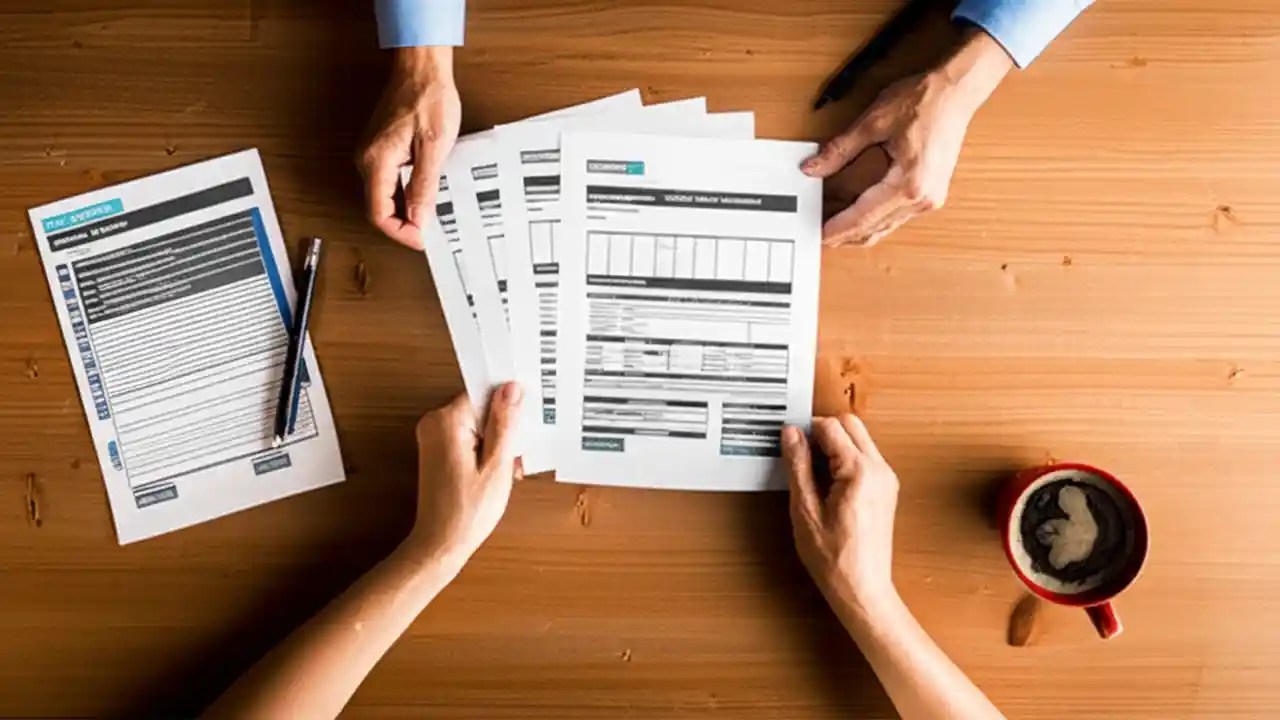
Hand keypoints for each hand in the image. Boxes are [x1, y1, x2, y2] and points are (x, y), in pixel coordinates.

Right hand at [357, 46, 461, 249]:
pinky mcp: (381, 148)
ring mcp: (372, 153)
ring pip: (384, 196)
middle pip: (380, 207)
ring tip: (431, 216)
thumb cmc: (428, 98)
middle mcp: (367, 160)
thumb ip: (424, 186)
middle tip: (430, 232)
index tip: (422, 241)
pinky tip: (424, 194)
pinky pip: (389, 180)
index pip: (379, 213)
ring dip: (405, 210)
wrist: (421, 67)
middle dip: (403, 225)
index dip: (400, 233)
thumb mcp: (434, 147)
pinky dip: (405, 193)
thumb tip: (418, 218)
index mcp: (377, 161)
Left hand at [406, 383, 522, 564]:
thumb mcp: (497, 466)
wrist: (441, 543)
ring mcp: (433, 436)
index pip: (485, 393)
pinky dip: (483, 451)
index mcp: (447, 421)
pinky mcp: (437, 449)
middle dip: (502, 430)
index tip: (518, 427)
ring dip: (495, 443)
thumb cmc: (466, 513)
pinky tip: (492, 473)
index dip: (507, 409)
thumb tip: (511, 389)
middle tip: (511, 457)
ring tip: (502, 471)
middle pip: (481, 408)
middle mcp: (434, 423)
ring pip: (477, 424)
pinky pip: (468, 437)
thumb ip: (504, 424)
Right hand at [783, 416, 899, 613]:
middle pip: (850, 425)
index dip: (806, 430)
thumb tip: (791, 435)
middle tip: (800, 453)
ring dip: (834, 445)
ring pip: (859, 438)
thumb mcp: (805, 510)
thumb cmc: (835, 559)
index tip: (789, 441)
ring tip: (812, 473)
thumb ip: (798, 466)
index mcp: (860, 472)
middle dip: (822, 431)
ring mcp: (886, 479)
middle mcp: (879, 470)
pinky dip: (845, 459)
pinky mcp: (886, 489)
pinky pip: (865, 457)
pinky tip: (827, 484)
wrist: (862, 588)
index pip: (831, 427)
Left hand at [803, 30, 1012, 246]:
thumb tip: (813, 168)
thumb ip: (839, 150)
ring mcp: (930, 199)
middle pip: (875, 229)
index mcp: (909, 184)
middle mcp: (923, 198)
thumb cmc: (925, 101)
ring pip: (886, 227)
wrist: (957, 91)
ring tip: (832, 228)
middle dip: (845, 235)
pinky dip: (875, 219)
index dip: (837, 229)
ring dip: (859, 230)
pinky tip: (857, 216)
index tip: (818, 234)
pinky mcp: (931, 194)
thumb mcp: (873, 123)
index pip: (863, 217)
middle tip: (818, 234)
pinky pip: (897, 217)